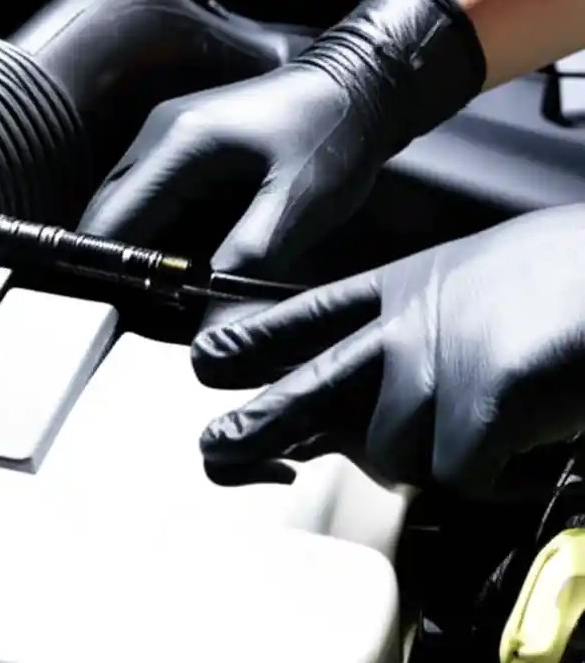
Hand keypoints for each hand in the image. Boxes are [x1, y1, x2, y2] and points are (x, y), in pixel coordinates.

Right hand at [78, 0, 484, 326]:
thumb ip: (246, 263)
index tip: (126, 318)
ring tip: (167, 293)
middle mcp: (155, 136)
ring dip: (135, 253)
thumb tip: (212, 326)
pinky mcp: (179, 145)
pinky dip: (155, 234)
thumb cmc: (335, 136)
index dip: (109, 276)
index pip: (108, 224)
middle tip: (144, 314)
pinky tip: (183, 261)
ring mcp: (164, 136)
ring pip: (122, 211)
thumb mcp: (297, 206)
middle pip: (103, 218)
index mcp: (177, 145)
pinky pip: (148, 199)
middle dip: (117, 269)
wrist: (362, 82)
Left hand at [194, 205, 584, 496]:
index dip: (253, 343)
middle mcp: (402, 324)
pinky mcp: (479, 397)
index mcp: (398, 288)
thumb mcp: (466, 279)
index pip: (306, 317)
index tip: (207, 360)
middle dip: (255, 423)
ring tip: (493, 432)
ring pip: (389, 455)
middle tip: (214, 448)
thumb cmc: (563, 276)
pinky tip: (529, 451)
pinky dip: (500, 480)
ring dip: (436, 461)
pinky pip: (461, 477)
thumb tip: (372, 402)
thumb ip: (413, 329)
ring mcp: (434, 360)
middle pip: (305, 384)